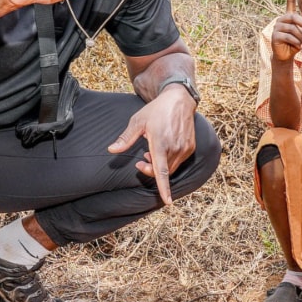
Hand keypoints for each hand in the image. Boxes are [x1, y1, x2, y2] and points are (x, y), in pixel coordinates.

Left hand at [107, 87, 197, 205]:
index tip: (167, 201)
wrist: (179, 100)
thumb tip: (111, 150)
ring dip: (160, 166)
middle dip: (150, 170)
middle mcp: (175, 148)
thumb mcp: (138, 122)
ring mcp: (185, 148)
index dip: (164, 188)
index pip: (162, 172)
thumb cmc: (156, 110)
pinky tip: (163, 148)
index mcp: (161, 144)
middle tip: (141, 159)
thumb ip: (125, 138)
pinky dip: (169, 160)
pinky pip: (178, 161)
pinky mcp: (190, 147)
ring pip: (171, 168)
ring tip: (151, 152)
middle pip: (163, 172)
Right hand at [270, 0, 301, 61]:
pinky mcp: (275, 35)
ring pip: (293, 29)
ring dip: (301, 37)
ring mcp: (277, 27)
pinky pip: (289, 36)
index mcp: (290, 16)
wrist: (286, 55)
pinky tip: (298, 46)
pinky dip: (297, 42)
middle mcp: (282, 19)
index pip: (290, 0)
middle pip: (294, 17)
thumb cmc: (297, 43)